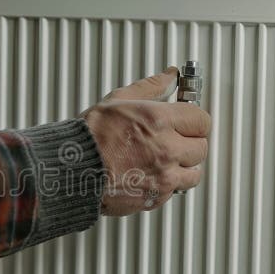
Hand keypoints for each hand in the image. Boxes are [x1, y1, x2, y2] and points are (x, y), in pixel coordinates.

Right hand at [83, 67, 210, 215]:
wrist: (71, 171)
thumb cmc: (89, 138)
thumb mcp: (118, 100)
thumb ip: (151, 87)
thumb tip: (169, 76)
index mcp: (160, 122)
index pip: (202, 120)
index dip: (194, 120)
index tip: (187, 122)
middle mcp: (167, 150)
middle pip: (201, 147)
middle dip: (189, 143)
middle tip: (173, 141)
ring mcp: (164, 177)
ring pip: (194, 174)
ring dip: (183, 167)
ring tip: (164, 161)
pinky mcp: (156, 197)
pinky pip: (174, 191)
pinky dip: (166, 185)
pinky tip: (150, 175)